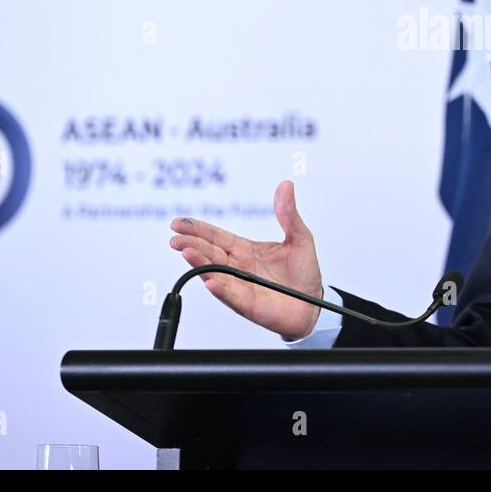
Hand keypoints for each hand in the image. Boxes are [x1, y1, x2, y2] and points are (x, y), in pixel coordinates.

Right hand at [168, 180, 323, 339]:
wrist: (314, 305)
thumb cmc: (304, 273)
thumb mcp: (300, 238)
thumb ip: (288, 214)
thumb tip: (286, 186)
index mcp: (245, 249)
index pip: (216, 236)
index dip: (198, 229)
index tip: (179, 222)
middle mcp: (238, 267)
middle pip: (209, 253)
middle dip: (191, 244)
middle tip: (176, 238)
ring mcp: (240, 286)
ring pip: (214, 273)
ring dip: (199, 263)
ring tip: (187, 252)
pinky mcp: (248, 304)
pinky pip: (231, 296)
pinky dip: (221, 289)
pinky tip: (211, 281)